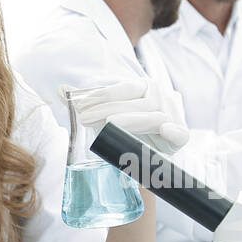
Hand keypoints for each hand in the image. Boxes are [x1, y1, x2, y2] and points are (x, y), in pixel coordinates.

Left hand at [62, 80, 189, 154]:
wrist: (148, 152)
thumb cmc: (126, 127)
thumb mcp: (108, 111)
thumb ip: (88, 101)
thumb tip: (61, 90)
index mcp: (144, 88)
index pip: (123, 89)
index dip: (102, 96)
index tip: (79, 105)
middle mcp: (160, 99)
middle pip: (136, 103)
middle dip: (108, 109)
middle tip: (84, 118)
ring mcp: (171, 117)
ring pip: (153, 116)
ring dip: (131, 120)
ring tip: (109, 124)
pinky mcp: (179, 138)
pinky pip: (180, 134)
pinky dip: (174, 132)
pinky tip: (165, 130)